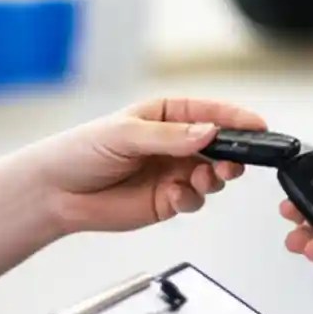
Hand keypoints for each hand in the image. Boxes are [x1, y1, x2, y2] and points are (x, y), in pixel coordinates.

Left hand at [18, 98, 267, 232]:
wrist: (55, 193)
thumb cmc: (80, 151)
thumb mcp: (125, 134)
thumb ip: (170, 136)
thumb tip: (208, 133)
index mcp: (168, 116)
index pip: (211, 113)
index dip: (236, 118)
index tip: (257, 125)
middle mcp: (176, 143)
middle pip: (220, 146)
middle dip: (232, 154)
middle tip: (232, 163)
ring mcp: (175, 172)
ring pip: (213, 175)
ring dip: (214, 178)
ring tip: (201, 180)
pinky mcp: (168, 200)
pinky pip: (194, 200)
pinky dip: (191, 199)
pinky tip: (175, 196)